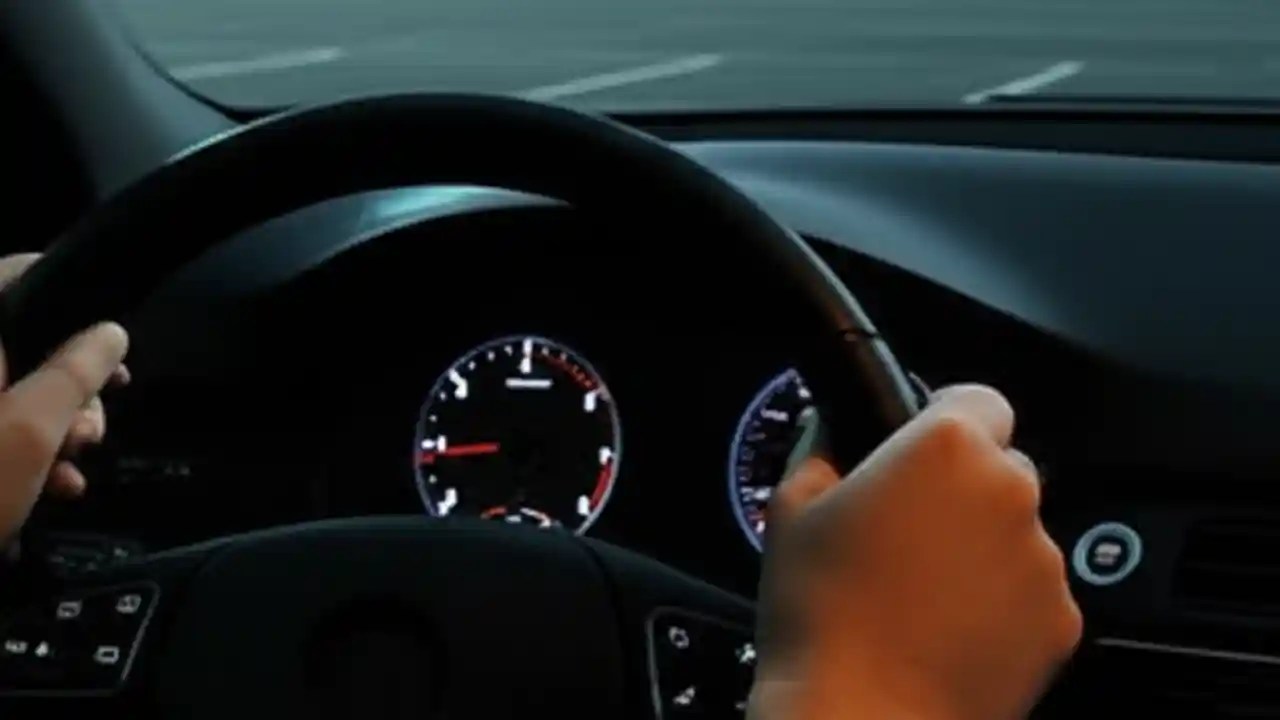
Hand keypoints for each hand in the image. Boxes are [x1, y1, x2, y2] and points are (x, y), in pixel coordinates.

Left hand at [0, 253, 129, 544]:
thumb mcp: (34, 429)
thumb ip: (79, 372)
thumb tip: (110, 333)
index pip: (17, 277)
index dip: (72, 300)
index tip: (111, 341)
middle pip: (17, 344)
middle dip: (70, 387)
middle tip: (94, 431)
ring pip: (6, 389)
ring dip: (51, 427)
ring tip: (74, 469)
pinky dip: (18, 448)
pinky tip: (50, 485)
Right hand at [749, 385, 1081, 719]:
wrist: (862, 716)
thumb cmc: (820, 614)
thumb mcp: (791, 506)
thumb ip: (825, 444)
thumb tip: (839, 426)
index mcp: (946, 447)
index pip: (976, 397)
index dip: (941, 419)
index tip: (915, 450)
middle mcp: (1009, 491)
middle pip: (999, 466)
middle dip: (959, 489)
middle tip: (903, 531)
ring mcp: (1043, 560)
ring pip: (1015, 532)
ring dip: (979, 546)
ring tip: (918, 591)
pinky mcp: (1061, 621)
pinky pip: (1031, 591)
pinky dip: (999, 601)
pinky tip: (945, 628)